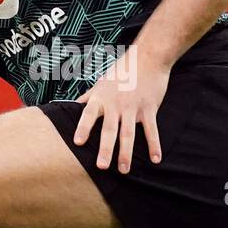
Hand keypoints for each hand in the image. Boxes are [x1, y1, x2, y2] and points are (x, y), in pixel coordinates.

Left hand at [73, 45, 169, 173]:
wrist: (148, 57)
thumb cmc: (123, 70)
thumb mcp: (101, 82)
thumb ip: (88, 97)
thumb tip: (71, 105)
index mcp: (102, 97)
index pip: (89, 114)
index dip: (83, 127)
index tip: (77, 143)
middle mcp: (116, 104)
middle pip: (110, 129)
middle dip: (106, 148)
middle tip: (101, 167)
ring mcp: (134, 107)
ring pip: (129, 133)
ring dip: (127, 152)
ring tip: (124, 169)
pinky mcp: (149, 108)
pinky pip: (151, 129)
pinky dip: (154, 144)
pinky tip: (155, 159)